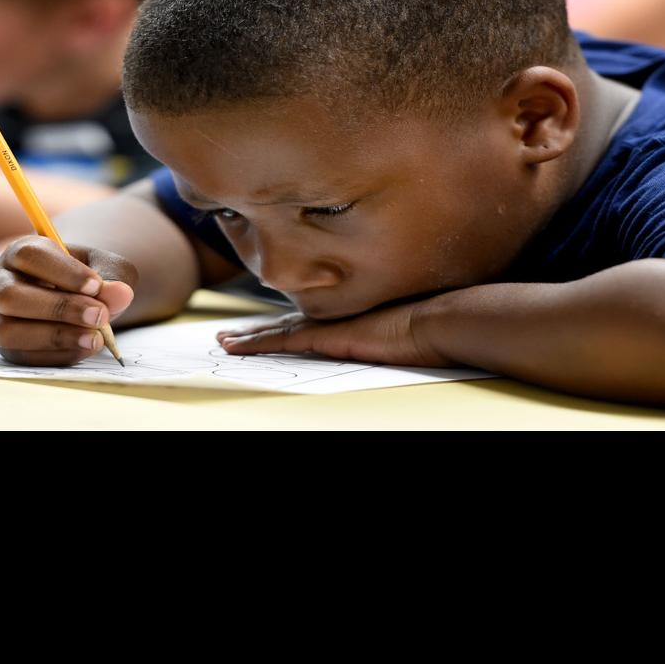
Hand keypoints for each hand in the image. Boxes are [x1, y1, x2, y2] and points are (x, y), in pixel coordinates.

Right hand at [0, 237, 137, 365]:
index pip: (29, 255)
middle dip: (58, 308)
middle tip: (99, 315)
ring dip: (55, 336)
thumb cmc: (86, 280)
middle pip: (9, 295)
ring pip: (8, 331)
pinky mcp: (5, 348)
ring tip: (95, 337)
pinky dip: (58, 355)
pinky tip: (85, 348)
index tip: (96, 286)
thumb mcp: (104, 269)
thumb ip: (112, 277)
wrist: (78, 303)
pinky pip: (23, 357)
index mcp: (19, 253)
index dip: (63, 272)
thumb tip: (120, 294)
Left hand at [217, 297, 457, 367]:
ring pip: (278, 332)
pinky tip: (237, 348)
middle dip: (257, 329)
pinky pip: (281, 342)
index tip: (264, 328)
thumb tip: (394, 335)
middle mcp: (335, 315)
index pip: (309, 320)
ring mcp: (329, 324)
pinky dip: (257, 344)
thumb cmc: (432, 326)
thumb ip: (389, 328)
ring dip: (249, 336)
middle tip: (230, 334)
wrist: (438, 320)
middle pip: (286, 324)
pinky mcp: (326, 336)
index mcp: (351, 315)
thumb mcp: (405, 328)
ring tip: (225, 342)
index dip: (283, 324)